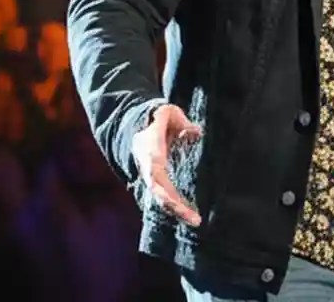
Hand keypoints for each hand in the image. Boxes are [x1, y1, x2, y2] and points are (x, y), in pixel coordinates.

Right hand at [131, 103, 202, 224]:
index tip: (177, 202)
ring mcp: (151, 176)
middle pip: (159, 193)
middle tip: (195, 220)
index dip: (165, 189)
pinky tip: (191, 217)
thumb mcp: (167, 112)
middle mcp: (148, 168)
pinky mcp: (158, 180)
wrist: (138, 125)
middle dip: (175, 207)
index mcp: (150, 153)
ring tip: (195, 221)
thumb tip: (195, 132)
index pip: (156, 175)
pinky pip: (166, 196)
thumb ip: (180, 121)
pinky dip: (177, 207)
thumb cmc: (156, 118)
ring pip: (162, 199)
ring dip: (178, 211)